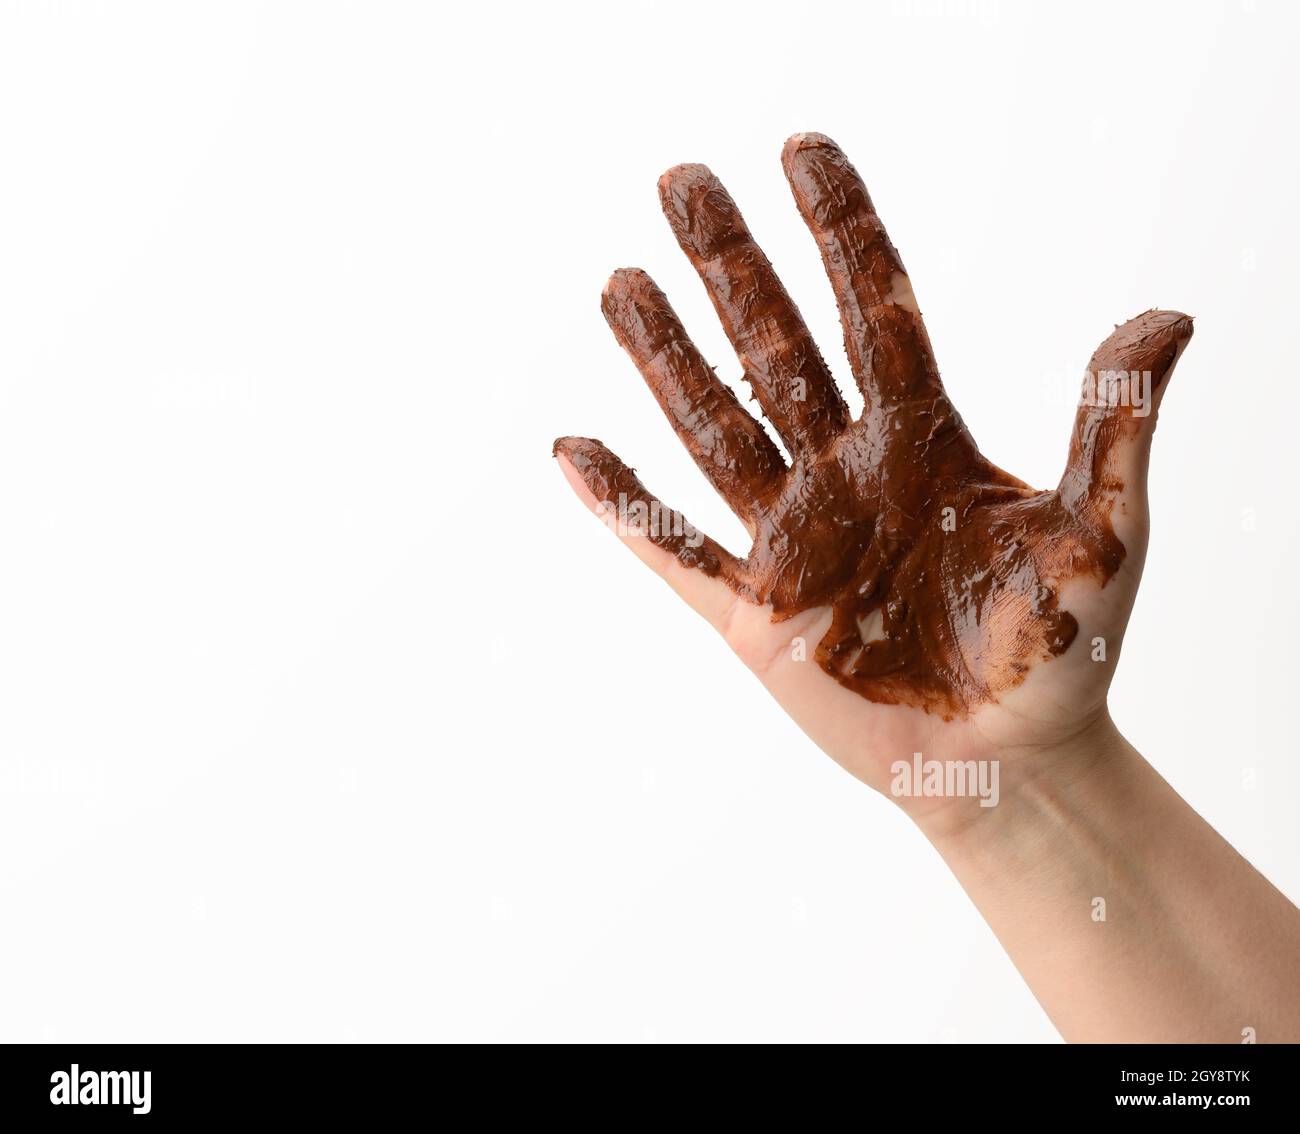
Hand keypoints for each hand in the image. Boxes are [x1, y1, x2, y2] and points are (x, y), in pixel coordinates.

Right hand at [554, 133, 1191, 818]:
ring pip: (714, 429)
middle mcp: (845, 474)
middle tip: (682, 181)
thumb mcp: (1102, 532)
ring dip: (664, 359)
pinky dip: (623, 504)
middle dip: (730, 266)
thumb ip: (1114, 427)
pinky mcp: (754, 614)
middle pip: (774, 348)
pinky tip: (574, 449)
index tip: (802, 151)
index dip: (841, 231)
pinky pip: (674, 550)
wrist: (1011, 762)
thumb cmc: (1065, 652)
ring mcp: (793, 540)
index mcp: (923, 442)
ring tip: (620, 283)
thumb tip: (1164, 314)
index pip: (872, 311)